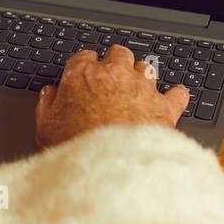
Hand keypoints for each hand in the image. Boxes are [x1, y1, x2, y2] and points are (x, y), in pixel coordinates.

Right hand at [34, 45, 188, 149]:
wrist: (111, 170)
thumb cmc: (77, 150)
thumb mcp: (45, 130)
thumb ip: (47, 106)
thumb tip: (50, 94)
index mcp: (82, 76)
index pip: (84, 56)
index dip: (84, 67)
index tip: (84, 76)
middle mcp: (114, 76)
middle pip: (118, 54)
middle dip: (115, 64)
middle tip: (110, 80)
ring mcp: (142, 89)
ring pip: (146, 67)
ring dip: (141, 76)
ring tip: (136, 90)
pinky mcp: (164, 107)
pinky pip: (177, 93)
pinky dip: (174, 97)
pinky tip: (171, 101)